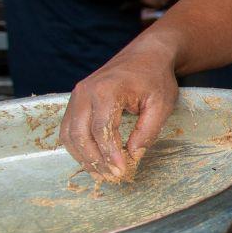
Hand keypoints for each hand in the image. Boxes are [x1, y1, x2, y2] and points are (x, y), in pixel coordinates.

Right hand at [60, 47, 179, 180]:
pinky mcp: (75, 101)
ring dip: (83, 157)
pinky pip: (69, 129)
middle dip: (95, 160)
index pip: (101, 129)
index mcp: (107, 91)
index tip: (121, 170)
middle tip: (112, 177)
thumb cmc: (156, 79)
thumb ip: (147, 131)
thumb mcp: (162, 105)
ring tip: (101, 174)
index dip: (110, 154)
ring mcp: (76, 96)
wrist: (146, 56)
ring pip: (69, 134)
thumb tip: (133, 155)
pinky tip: (92, 161)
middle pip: (80, 134)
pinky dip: (78, 147)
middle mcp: (85, 92)